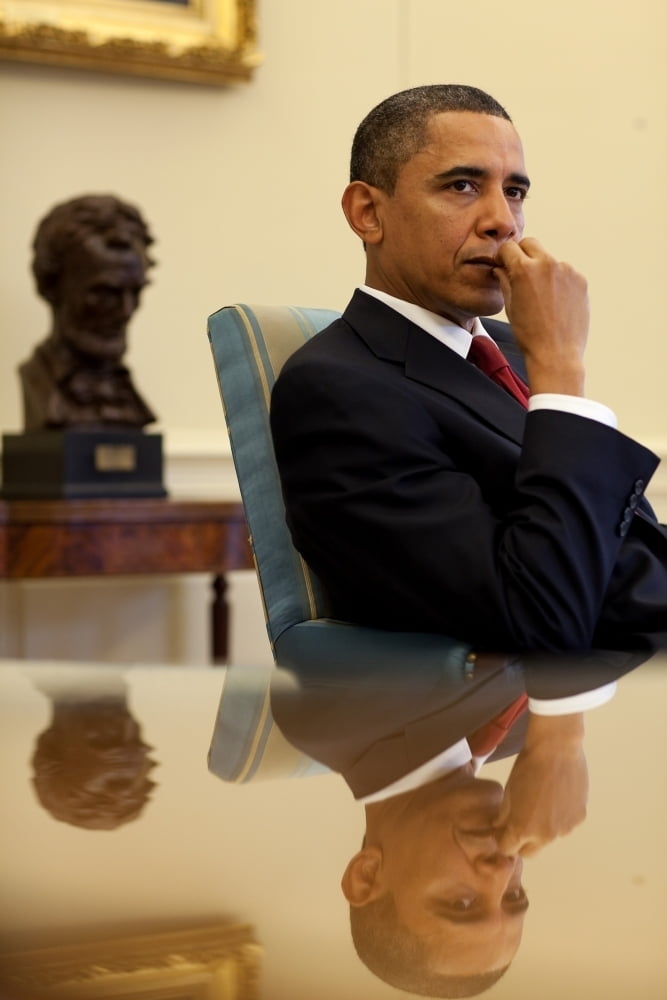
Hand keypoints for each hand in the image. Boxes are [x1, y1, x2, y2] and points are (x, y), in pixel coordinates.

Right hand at [494, 238, 588, 395]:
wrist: (556, 354)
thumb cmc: (529, 335)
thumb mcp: (509, 306)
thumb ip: (505, 280)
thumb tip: (501, 268)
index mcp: (524, 269)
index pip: (509, 247)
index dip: (503, 256)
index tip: (503, 264)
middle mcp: (546, 264)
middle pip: (530, 244)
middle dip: (522, 254)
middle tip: (520, 273)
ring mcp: (567, 270)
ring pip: (549, 259)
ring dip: (542, 269)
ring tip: (541, 296)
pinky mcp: (580, 280)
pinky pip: (565, 273)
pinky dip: (558, 281)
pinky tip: (555, 302)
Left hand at [494, 712, 587, 856]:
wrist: (556, 747)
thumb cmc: (526, 766)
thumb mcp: (509, 790)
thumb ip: (503, 815)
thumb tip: (499, 828)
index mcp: (523, 829)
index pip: (508, 850)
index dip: (504, 839)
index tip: (504, 828)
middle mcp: (546, 836)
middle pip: (530, 852)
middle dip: (523, 842)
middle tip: (522, 819)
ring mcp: (566, 829)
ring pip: (550, 838)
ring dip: (544, 828)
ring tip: (543, 800)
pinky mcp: (580, 818)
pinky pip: (566, 825)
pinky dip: (560, 817)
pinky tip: (559, 795)